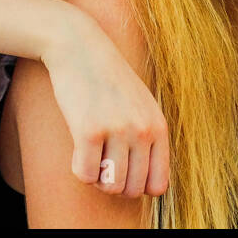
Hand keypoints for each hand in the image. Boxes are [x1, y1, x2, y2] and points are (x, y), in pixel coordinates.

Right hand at [42, 10, 169, 198]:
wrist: (80, 48)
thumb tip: (149, 186)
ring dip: (97, 179)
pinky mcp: (89, 130)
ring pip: (110, 187)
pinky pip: (85, 176)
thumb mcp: (141, 105)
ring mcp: (118, 130)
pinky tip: (78, 149)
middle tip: (103, 163)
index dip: (138, 186)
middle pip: (132, 190)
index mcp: (159, 127)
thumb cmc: (109, 80)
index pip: (158, 185)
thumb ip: (148, 139)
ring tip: (92, 156)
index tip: (124, 172)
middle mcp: (143, 130)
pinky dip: (79, 169)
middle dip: (115, 184)